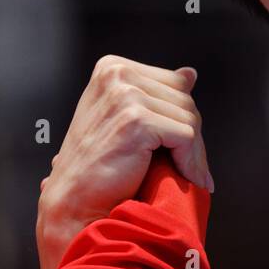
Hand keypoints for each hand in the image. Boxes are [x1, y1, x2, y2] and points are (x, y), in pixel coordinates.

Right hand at [36, 56, 211, 268]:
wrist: (74, 201)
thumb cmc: (98, 166)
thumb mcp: (125, 118)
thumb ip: (156, 94)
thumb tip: (190, 73)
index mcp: (112, 67)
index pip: (174, 83)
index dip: (182, 118)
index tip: (182, 147)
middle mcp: (117, 73)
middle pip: (184, 99)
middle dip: (192, 136)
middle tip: (190, 167)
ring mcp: (124, 94)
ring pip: (189, 119)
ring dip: (194, 153)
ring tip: (187, 175)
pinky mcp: (136, 120)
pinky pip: (187, 137)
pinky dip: (191, 162)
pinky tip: (185, 178)